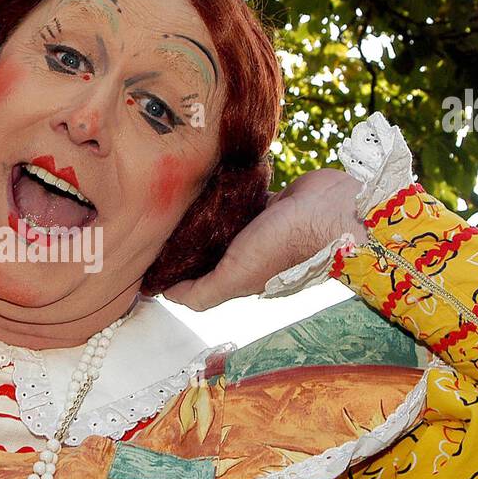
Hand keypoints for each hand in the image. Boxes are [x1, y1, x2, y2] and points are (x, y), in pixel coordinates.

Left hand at [163, 168, 368, 310]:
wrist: (333, 210)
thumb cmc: (284, 244)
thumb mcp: (236, 276)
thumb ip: (203, 293)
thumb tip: (166, 296)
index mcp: (237, 278)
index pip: (196, 281)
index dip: (171, 273)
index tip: (144, 256)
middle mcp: (246, 257)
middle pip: (205, 252)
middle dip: (182, 240)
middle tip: (153, 218)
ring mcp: (258, 230)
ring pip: (221, 224)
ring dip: (202, 215)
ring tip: (174, 198)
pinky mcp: (269, 204)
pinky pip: (241, 200)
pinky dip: (226, 194)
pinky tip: (207, 182)